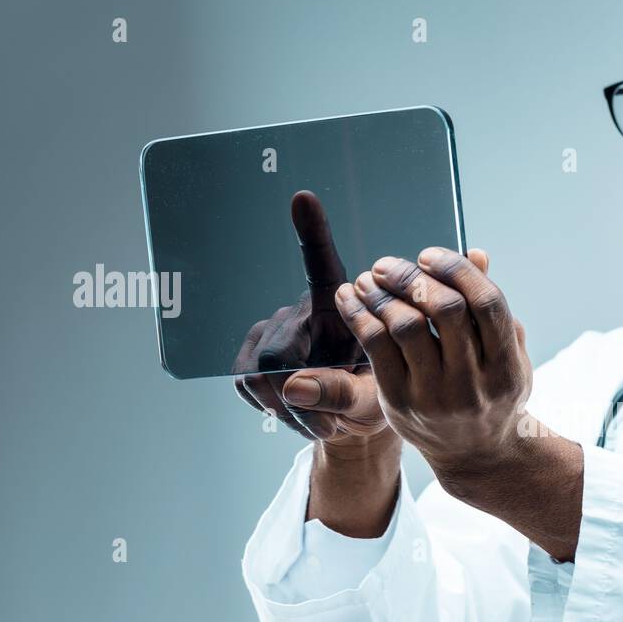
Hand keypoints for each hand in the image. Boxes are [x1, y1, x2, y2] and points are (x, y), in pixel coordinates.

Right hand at [234, 190, 391, 451]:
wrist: (355, 422)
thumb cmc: (376, 398)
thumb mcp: (374, 399)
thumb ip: (341, 392)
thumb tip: (291, 386)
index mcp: (339, 307)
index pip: (322, 266)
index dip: (312, 233)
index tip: (304, 199)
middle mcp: (299, 311)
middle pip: (275, 351)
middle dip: (299, 395)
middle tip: (332, 421)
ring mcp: (269, 332)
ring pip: (258, 372)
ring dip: (290, 408)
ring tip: (324, 419)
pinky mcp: (247, 358)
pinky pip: (246, 383)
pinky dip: (274, 410)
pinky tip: (301, 415)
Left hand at [335, 247, 532, 486]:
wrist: (477, 455)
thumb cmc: (492, 391)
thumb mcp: (507, 354)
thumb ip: (489, 308)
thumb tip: (475, 254)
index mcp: (506, 366)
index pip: (486, 303)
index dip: (457, 270)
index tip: (428, 255)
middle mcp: (474, 383)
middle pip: (446, 310)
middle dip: (412, 277)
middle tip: (388, 265)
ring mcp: (436, 397)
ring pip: (406, 327)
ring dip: (381, 293)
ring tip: (368, 279)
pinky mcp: (401, 404)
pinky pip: (375, 348)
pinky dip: (359, 315)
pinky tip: (350, 298)